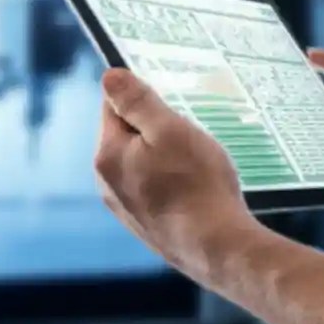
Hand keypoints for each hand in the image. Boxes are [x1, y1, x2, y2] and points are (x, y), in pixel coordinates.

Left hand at [94, 68, 258, 278]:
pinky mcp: (145, 223)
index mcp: (108, 154)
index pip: (113, 105)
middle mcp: (107, 182)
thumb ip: (137, 102)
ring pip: (142, 162)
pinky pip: (153, 187)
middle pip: (127, 135)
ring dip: (165, 155)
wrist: (216, 247)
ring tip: (196, 164)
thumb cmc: (197, 185)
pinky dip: (171, 180)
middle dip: (155, 128)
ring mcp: (125, 207)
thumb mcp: (170, 130)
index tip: (171, 104)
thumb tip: (109, 76)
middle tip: (189, 134)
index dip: (142, 97)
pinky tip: (195, 188)